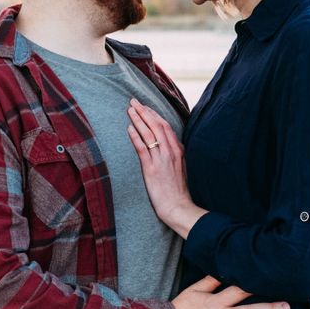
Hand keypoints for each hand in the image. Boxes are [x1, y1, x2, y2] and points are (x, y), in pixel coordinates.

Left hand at [127, 98, 204, 236]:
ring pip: (150, 134)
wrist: (179, 207)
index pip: (166, 126)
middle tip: (134, 101)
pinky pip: (143, 149)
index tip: (145, 106)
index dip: (154, 114)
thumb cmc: (178, 191)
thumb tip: (166, 146)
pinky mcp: (152, 169)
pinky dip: (136, 137)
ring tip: (130, 109)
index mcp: (178, 151)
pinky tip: (129, 128)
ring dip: (139, 119)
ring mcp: (162, 160)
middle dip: (145, 111)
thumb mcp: (180, 169)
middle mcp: (171, 152)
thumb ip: (173, 155)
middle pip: (157, 125)